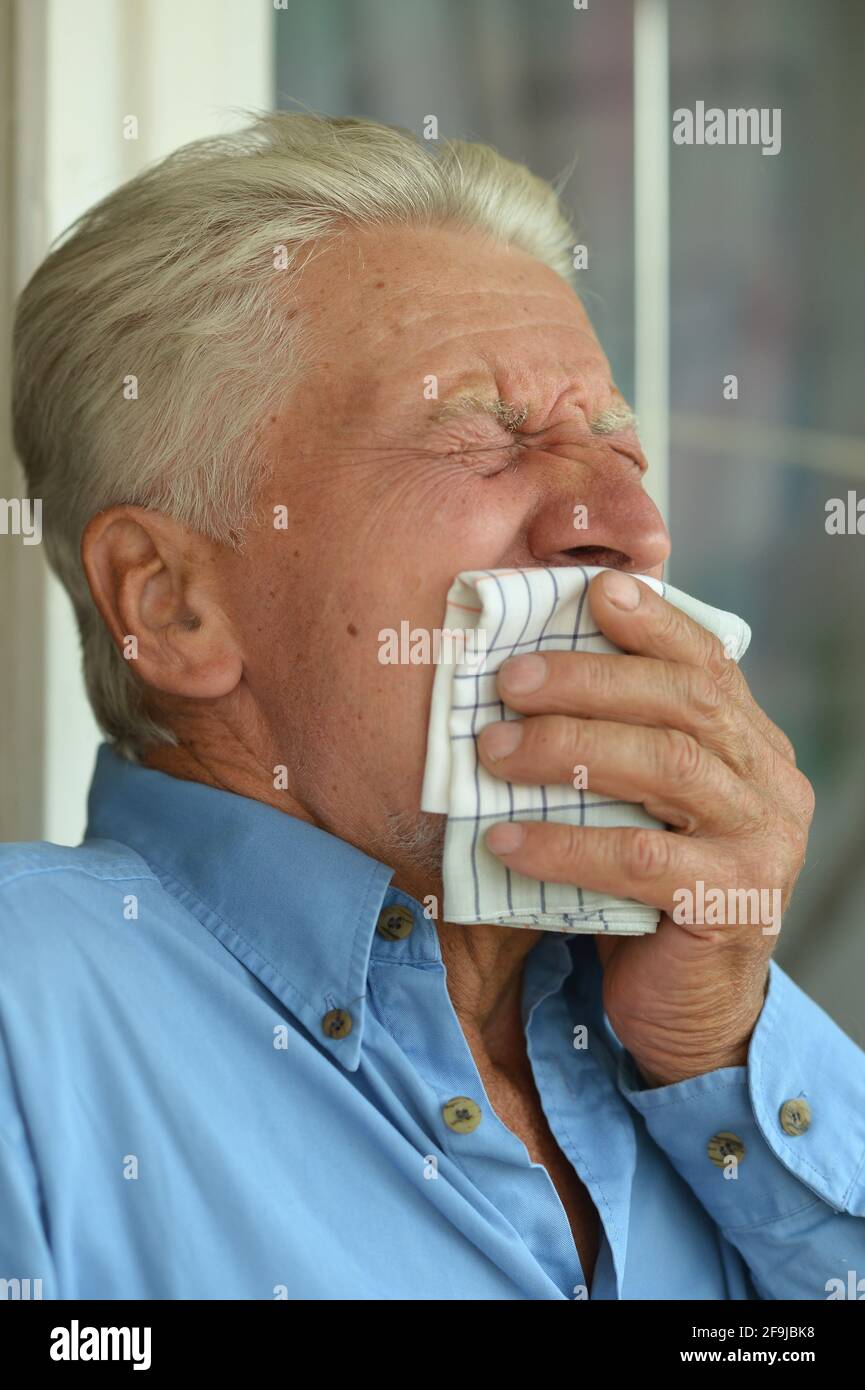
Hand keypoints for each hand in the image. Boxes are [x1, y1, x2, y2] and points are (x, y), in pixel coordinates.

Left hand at [479, 569, 814, 1086]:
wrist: (689, 1007)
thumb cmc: (649, 892)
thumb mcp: (641, 807)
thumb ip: (620, 745)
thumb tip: (529, 675)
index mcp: (753, 748)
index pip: (710, 666)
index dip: (654, 622)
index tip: (592, 591)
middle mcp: (772, 786)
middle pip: (685, 704)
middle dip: (589, 681)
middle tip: (509, 682)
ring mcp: (762, 845)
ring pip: (668, 767)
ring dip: (569, 750)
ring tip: (493, 752)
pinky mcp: (730, 904)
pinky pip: (638, 859)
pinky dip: (562, 844)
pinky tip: (502, 841)